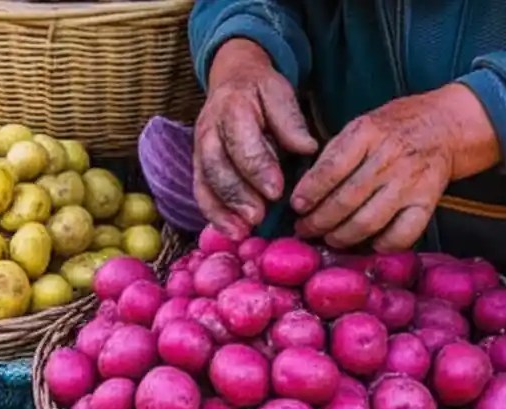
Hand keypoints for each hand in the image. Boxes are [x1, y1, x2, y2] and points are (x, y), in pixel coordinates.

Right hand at [194, 40, 318, 238]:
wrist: (231, 80)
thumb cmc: (260, 90)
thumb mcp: (279, 92)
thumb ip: (290, 121)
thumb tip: (307, 149)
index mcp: (232, 108)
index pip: (241, 142)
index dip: (258, 168)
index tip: (277, 191)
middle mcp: (209, 130)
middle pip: (216, 166)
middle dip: (236, 195)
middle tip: (258, 217)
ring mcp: (199, 150)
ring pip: (204, 183)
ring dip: (221, 211)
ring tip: (241, 232)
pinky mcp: (198, 166)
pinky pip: (200, 192)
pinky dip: (213, 214)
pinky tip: (231, 231)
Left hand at [291, 84, 501, 250]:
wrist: (444, 126)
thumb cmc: (392, 128)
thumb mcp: (359, 126)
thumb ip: (333, 155)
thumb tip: (304, 193)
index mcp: (367, 133)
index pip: (331, 168)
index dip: (310, 192)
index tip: (296, 206)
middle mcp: (390, 157)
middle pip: (346, 200)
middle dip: (318, 221)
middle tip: (305, 230)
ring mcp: (410, 182)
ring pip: (368, 221)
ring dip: (342, 237)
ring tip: (329, 239)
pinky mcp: (427, 202)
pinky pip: (402, 235)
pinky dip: (382, 246)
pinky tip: (367, 244)